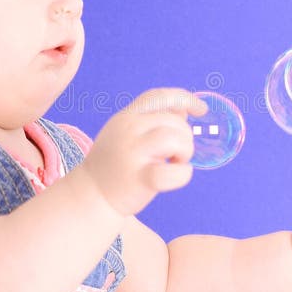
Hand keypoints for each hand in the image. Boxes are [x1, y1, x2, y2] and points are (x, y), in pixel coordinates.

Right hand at [81, 87, 207, 215]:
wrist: (90, 195)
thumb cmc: (115, 166)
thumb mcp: (127, 135)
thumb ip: (152, 121)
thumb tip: (183, 110)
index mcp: (126, 117)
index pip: (159, 97)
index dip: (184, 99)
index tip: (201, 109)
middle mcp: (128, 130)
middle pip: (173, 120)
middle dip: (185, 137)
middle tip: (177, 155)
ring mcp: (132, 153)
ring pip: (175, 138)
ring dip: (184, 151)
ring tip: (175, 163)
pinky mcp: (139, 178)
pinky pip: (172, 172)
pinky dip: (182, 174)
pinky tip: (176, 175)